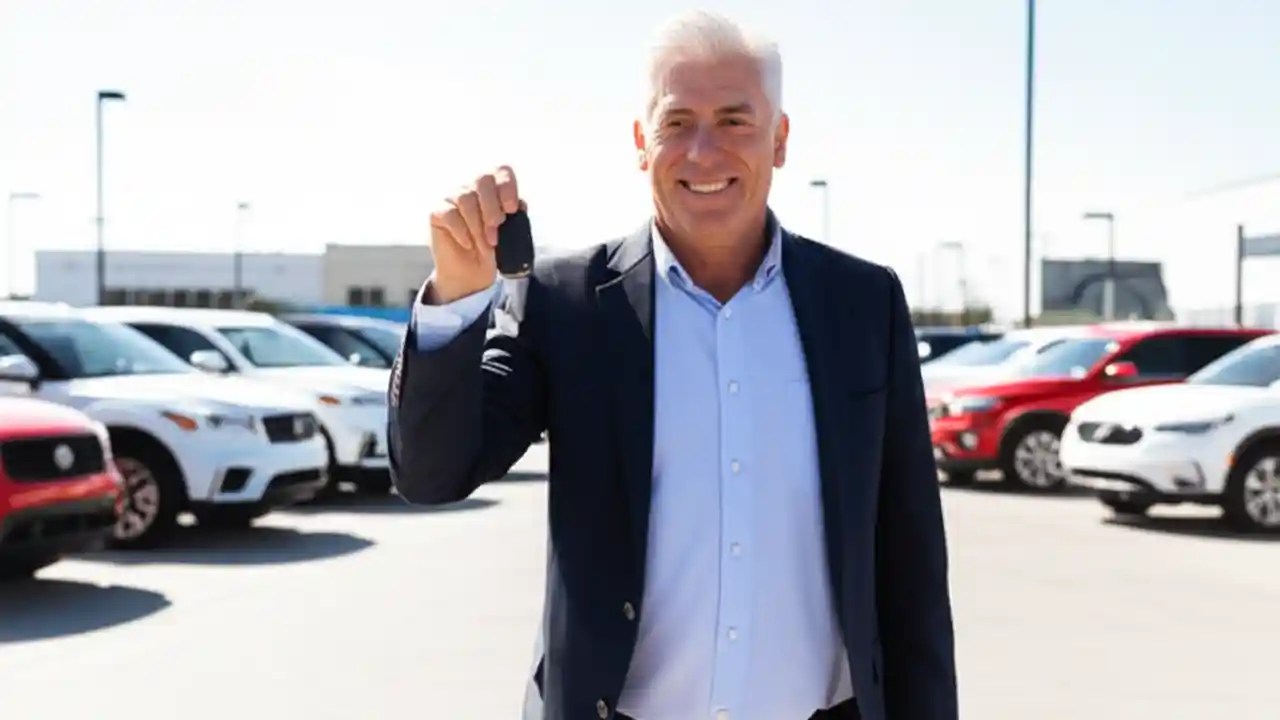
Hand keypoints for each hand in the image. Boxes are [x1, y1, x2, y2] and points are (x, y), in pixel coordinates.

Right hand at [426, 166, 520, 303]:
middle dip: (492, 205)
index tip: (511, 209)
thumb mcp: (510, 232)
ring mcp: (453, 198)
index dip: (508, 187)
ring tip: (485, 242)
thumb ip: (516, 216)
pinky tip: (468, 244)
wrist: (472, 273)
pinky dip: (462, 231)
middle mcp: (473, 187)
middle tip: (496, 226)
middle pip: (482, 179)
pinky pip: (449, 214)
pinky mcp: (437, 212)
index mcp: (494, 188)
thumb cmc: (492, 248)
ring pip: (465, 198)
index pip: (502, 171)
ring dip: (478, 223)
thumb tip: (519, 204)